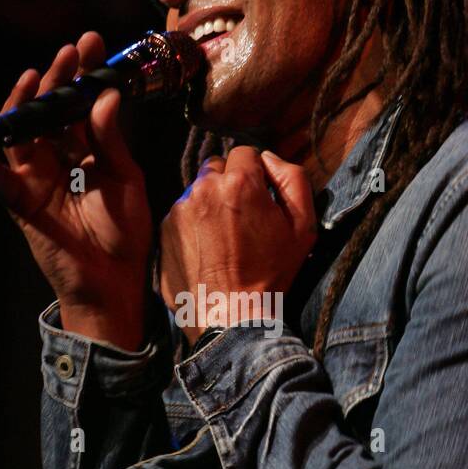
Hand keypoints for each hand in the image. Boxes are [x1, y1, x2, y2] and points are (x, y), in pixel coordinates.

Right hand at [0, 31, 151, 348]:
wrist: (113, 281)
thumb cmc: (125, 234)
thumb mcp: (126, 179)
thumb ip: (112, 139)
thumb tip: (106, 96)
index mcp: (87, 151)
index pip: (80, 103)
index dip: (83, 74)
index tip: (92, 45)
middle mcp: (59, 159)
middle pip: (50, 111)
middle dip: (58, 79)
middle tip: (70, 53)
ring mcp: (37, 179)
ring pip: (21, 134)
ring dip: (25, 105)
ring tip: (36, 78)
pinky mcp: (21, 203)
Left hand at [159, 146, 316, 343]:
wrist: (231, 316)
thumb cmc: (270, 273)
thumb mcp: (303, 226)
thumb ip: (292, 178)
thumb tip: (270, 158)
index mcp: (239, 183)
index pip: (245, 152)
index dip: (256, 173)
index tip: (260, 196)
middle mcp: (204, 189)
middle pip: (217, 167)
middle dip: (230, 184)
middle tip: (243, 217)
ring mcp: (180, 209)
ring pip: (198, 190)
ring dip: (211, 203)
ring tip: (225, 237)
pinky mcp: (164, 229)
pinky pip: (182, 213)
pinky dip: (194, 224)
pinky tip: (208, 249)